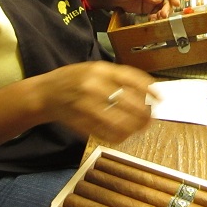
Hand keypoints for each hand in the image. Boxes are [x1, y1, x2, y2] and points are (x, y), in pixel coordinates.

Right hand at [38, 61, 152, 142]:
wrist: (45, 93)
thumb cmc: (73, 80)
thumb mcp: (95, 69)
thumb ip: (117, 78)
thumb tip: (147, 91)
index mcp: (100, 69)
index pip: (131, 78)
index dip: (149, 89)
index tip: (160, 98)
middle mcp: (93, 85)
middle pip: (128, 102)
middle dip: (144, 113)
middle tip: (151, 118)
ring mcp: (86, 105)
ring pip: (119, 121)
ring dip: (133, 128)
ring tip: (139, 129)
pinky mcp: (80, 122)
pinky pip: (105, 133)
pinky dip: (118, 137)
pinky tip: (124, 135)